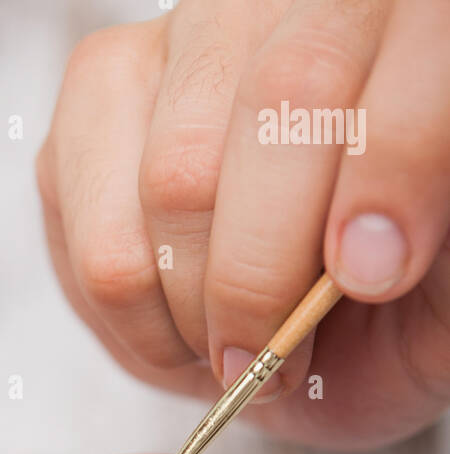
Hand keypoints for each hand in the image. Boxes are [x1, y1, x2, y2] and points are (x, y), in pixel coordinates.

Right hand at [38, 3, 449, 448]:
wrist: (332, 335)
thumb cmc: (408, 299)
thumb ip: (438, 240)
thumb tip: (366, 252)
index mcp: (413, 23)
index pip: (406, 49)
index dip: (388, 162)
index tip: (375, 274)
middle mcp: (297, 1)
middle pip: (281, 103)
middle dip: (276, 271)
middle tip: (280, 356)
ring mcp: (187, 39)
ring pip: (173, 179)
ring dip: (201, 311)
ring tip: (234, 349)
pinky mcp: (100, 104)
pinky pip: (99, 242)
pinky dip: (140, 326)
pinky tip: (181, 328)